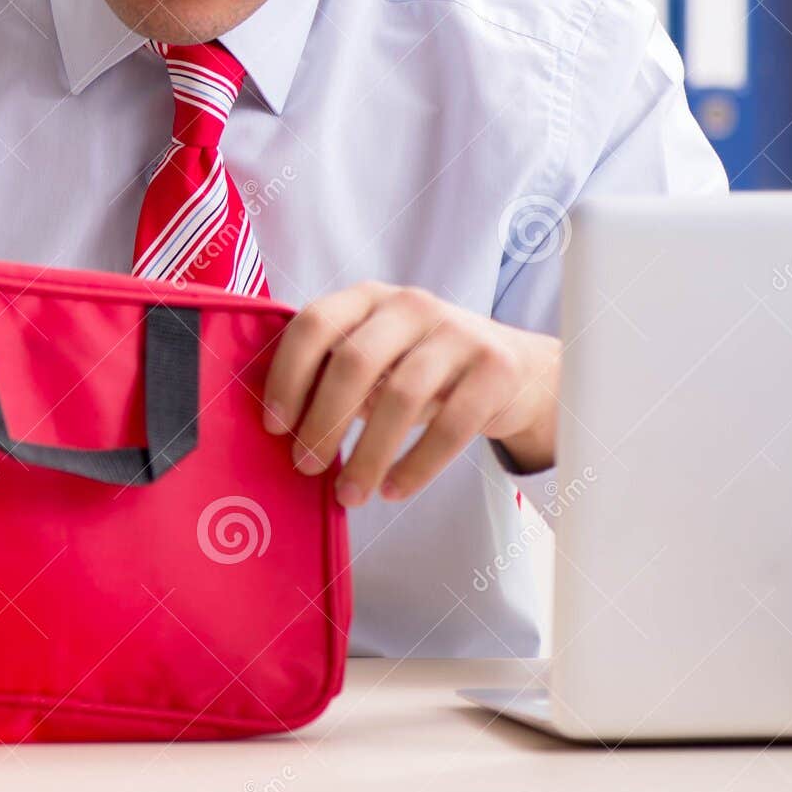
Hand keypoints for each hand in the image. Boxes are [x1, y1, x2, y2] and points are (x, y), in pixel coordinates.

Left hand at [261, 282, 559, 505]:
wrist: (517, 369)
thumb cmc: (423, 368)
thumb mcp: (378, 357)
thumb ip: (334, 374)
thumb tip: (285, 425)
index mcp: (368, 297)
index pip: (314, 323)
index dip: (288, 375)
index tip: (274, 425)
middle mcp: (410, 305)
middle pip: (354, 362)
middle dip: (323, 421)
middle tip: (305, 465)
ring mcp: (457, 333)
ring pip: (400, 397)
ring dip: (367, 455)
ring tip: (349, 494)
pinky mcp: (495, 369)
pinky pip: (449, 426)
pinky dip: (416, 466)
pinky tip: (394, 489)